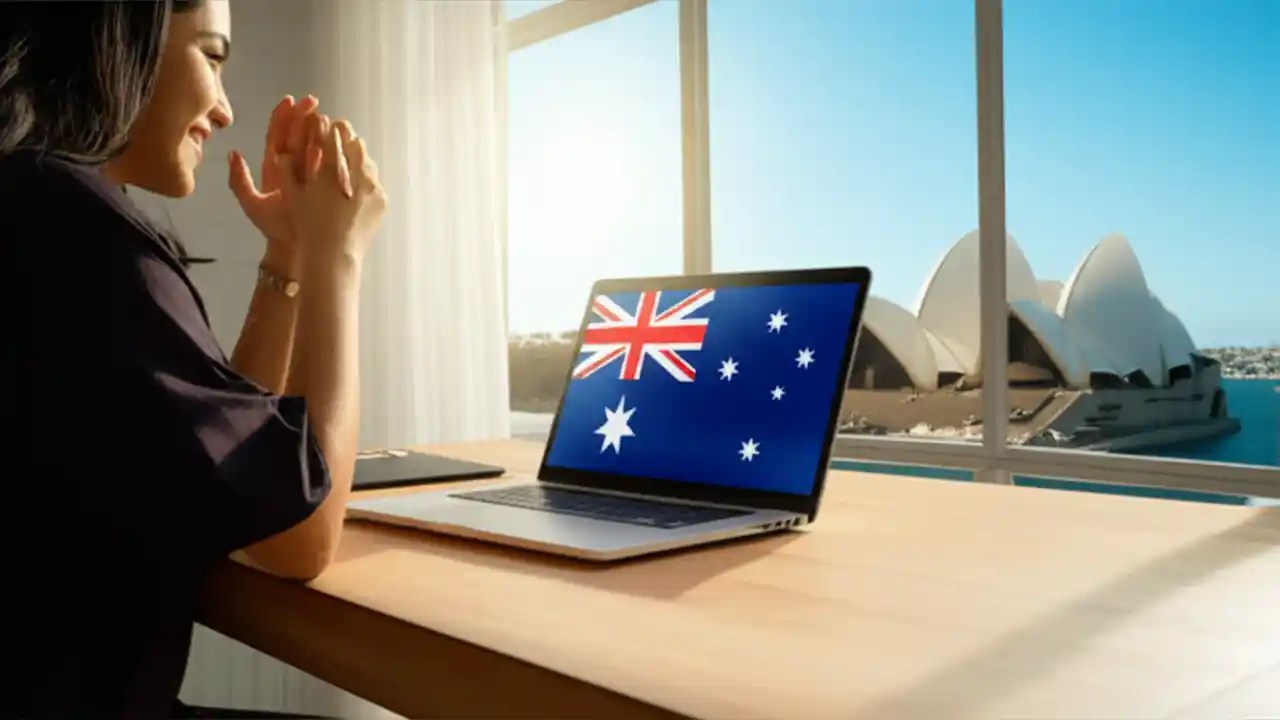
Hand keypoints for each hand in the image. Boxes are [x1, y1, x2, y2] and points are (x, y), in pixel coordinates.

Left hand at [227, 95, 325, 262]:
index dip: (282, 117)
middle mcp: (294, 167)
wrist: (294, 248)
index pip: (278, 135)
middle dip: (306, 116)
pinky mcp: (327, 184)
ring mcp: (312, 175)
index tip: (290, 100)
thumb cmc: (273, 228)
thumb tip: (234, 154)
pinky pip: (330, 164)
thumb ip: (239, 180)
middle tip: (314, 101)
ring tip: (327, 116)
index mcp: (275, 167)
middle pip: (298, 135)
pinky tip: (340, 139)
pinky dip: (334, 150)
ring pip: (316, 145)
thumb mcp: (251, 203)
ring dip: (321, 129)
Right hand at [275, 120, 386, 263]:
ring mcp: (373, 185)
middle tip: (334, 139)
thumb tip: (285, 150)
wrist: (334, 255)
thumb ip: (287, 168)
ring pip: (366, 158)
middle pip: (352, 140)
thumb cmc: (306, 224)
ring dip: (355, 156)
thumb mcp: (291, 194)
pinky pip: (374, 179)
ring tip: (344, 163)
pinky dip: (365, 177)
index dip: (323, 125)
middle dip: (342, 137)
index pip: (329, 133)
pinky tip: (355, 186)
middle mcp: (355, 172)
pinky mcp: (381, 199)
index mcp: (331, 166)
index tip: (320, 121)